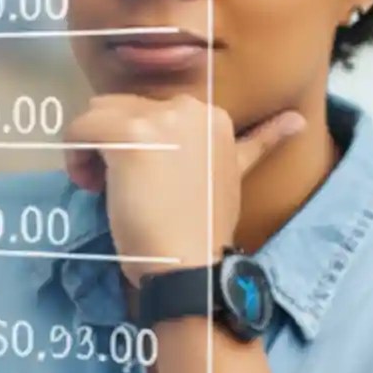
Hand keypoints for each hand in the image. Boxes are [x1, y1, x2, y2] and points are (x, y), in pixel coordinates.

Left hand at [64, 94, 304, 282]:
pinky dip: (74, 156)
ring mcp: (159, 120)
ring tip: (103, 186)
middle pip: (119, 106)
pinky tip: (90, 184)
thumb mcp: (233, 176)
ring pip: (96, 114)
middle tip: (117, 185)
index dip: (138, 145)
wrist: (193, 266)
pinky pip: (79, 128)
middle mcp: (189, 108)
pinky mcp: (129, 137)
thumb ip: (258, 144)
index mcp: (214, 115)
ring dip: (91, 148)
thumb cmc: (201, 229)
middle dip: (111, 142)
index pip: (149, 110)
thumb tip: (298, 120)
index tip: (144, 180)